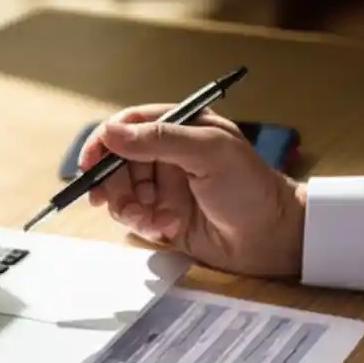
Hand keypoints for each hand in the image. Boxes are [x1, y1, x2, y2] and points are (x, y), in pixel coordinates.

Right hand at [81, 105, 307, 277]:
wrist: (274, 237)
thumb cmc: (250, 187)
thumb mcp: (209, 151)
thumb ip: (159, 139)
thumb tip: (111, 132)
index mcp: (179, 127)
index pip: (128, 125)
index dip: (103, 142)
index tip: (89, 162)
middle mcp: (167, 155)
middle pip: (116, 161)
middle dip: (114, 183)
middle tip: (120, 201)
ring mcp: (163, 187)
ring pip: (121, 193)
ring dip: (129, 208)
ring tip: (154, 219)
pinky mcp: (162, 217)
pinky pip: (134, 218)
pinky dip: (143, 224)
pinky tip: (167, 228)